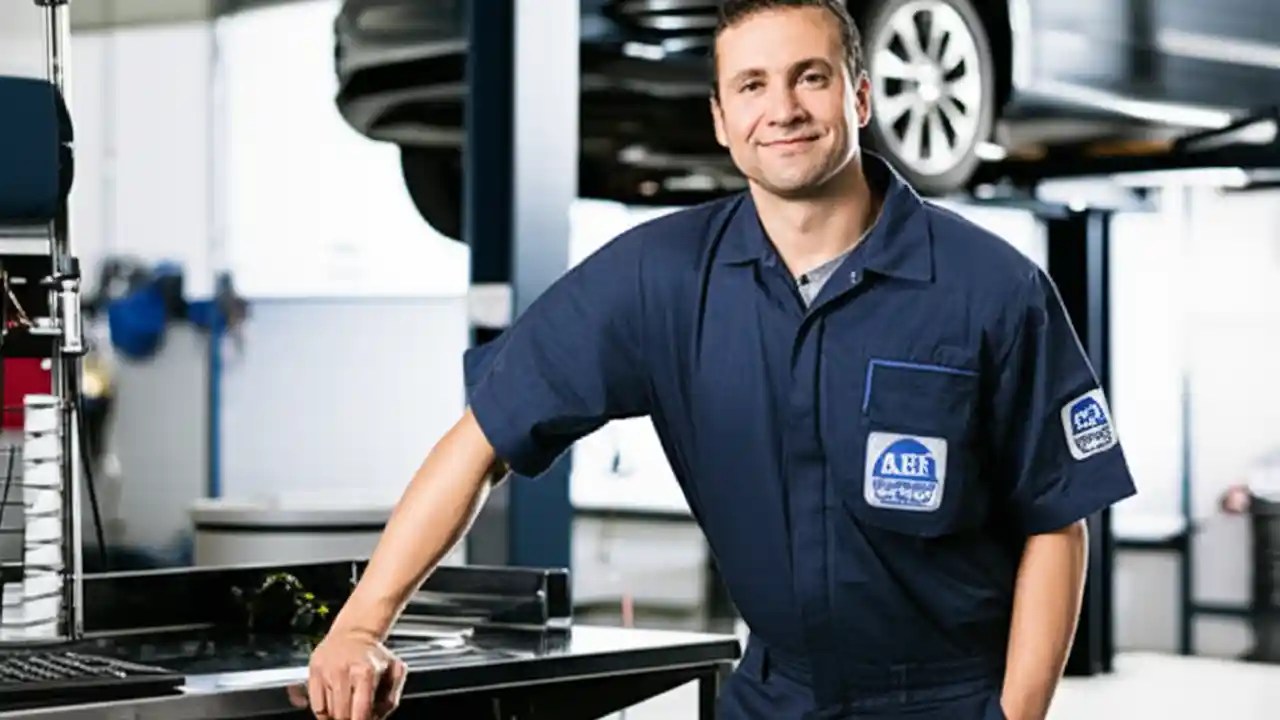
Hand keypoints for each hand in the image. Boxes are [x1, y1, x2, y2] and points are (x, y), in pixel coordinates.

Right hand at [288, 627, 407, 719]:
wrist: (353, 633)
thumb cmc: (375, 656)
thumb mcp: (394, 672)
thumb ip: (389, 700)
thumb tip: (375, 719)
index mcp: (365, 672)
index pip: (361, 712)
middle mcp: (342, 671)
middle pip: (342, 715)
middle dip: (351, 719)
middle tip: (357, 714)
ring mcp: (325, 672)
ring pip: (328, 712)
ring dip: (338, 715)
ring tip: (348, 705)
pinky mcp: (313, 672)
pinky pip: (316, 707)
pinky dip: (325, 712)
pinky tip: (335, 704)